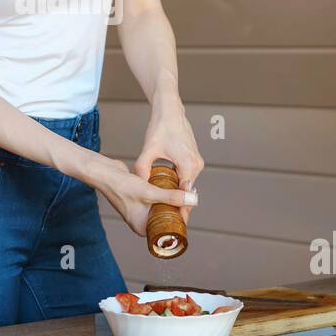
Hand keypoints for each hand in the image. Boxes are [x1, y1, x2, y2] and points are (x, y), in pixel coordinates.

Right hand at [87, 155, 196, 237]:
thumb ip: (172, 197)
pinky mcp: (140, 199)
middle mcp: (142, 222)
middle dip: (180, 207)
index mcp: (143, 228)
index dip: (183, 217)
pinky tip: (174, 184)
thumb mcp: (150, 192)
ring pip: (163, 207)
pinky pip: (157, 199)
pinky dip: (165, 193)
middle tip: (192, 194)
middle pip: (167, 218)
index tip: (192, 204)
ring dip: (174, 199)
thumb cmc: (121, 186)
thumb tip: (194, 200)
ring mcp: (141, 211)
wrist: (104, 173)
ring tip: (185, 189)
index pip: (169, 228)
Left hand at [134, 102, 203, 227]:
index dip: (180, 210)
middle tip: (168, 223)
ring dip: (179, 196)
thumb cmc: (160, 128)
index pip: (186, 195)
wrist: (171, 111)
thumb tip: (138, 184)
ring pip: (188, 185)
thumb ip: (143, 169)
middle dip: (178, 206)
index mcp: (188, 165)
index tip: (175, 224)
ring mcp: (197, 162)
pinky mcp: (194, 159)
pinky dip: (180, 186)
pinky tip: (169, 195)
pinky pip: (188, 178)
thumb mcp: (148, 150)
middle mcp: (196, 165)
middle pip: (188, 192)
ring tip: (167, 212)